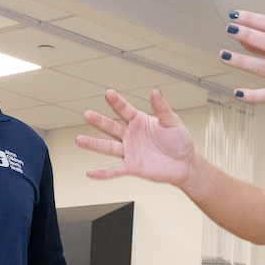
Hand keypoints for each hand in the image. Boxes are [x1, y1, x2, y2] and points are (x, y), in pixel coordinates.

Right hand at [77, 89, 195, 185]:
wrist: (185, 164)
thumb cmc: (179, 141)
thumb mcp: (172, 122)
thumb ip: (162, 108)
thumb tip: (156, 92)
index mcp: (139, 121)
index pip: (124, 109)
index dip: (117, 102)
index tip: (109, 94)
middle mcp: (130, 135)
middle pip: (111, 127)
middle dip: (99, 121)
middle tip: (88, 114)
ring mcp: (129, 151)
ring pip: (108, 147)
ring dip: (94, 144)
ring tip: (80, 140)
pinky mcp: (132, 167)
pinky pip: (115, 169)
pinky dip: (103, 173)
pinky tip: (91, 173)